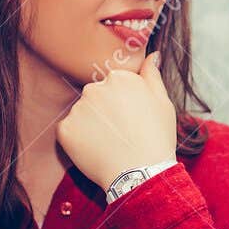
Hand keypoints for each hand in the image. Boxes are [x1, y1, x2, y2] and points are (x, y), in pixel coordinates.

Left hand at [56, 51, 177, 188]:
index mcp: (118, 78)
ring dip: (91, 125)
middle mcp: (94, 88)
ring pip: (82, 114)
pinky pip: (69, 131)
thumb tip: (152, 54)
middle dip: (105, 112)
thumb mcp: (163, 103)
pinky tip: (96, 150)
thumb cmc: (156, 138)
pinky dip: (79, 141)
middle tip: (121, 133)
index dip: (123, 104)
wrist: (141, 174)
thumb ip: (152, 76)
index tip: (131, 120)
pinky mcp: (65, 130)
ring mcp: (78, 109)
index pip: (113, 85)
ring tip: (110, 143)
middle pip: (95, 97)